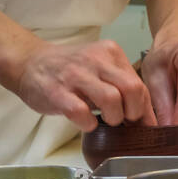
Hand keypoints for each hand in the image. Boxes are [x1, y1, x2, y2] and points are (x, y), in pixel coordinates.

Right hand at [13, 39, 156, 131]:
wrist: (31, 62)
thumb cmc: (71, 70)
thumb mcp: (100, 69)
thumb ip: (121, 86)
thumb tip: (146, 117)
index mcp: (110, 52)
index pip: (140, 83)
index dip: (146, 110)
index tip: (146, 126)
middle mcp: (96, 60)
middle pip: (132, 89)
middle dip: (134, 113)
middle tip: (124, 121)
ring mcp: (76, 75)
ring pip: (111, 99)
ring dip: (113, 118)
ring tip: (105, 121)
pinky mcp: (57, 92)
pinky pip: (81, 112)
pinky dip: (88, 124)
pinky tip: (86, 123)